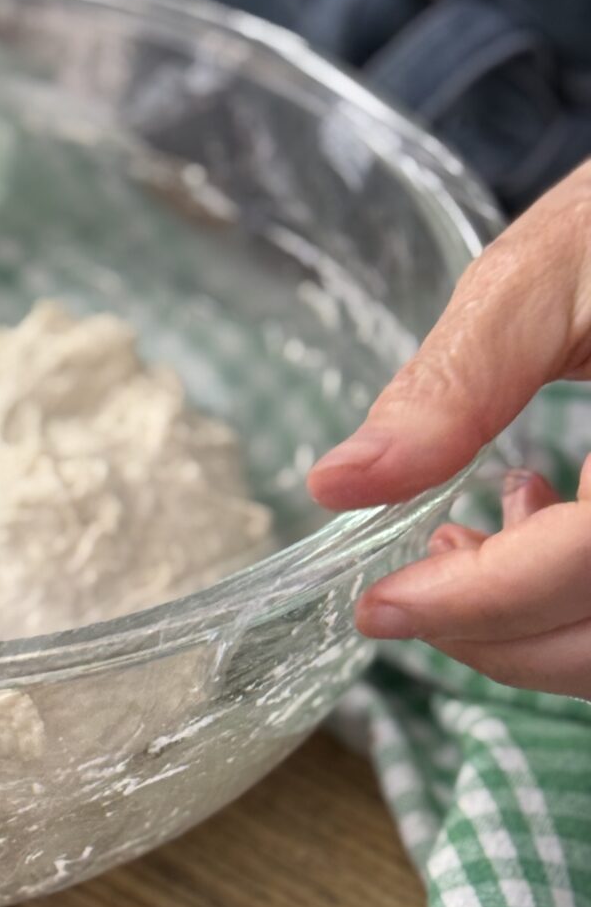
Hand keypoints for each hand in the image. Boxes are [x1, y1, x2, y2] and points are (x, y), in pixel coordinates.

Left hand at [309, 160, 590, 693]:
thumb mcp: (545, 273)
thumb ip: (454, 385)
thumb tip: (342, 485)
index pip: (589, 565)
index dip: (481, 604)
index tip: (378, 606)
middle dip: (499, 633)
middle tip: (409, 587)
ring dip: (539, 624)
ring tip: (467, 542)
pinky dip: (581, 596)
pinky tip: (536, 517)